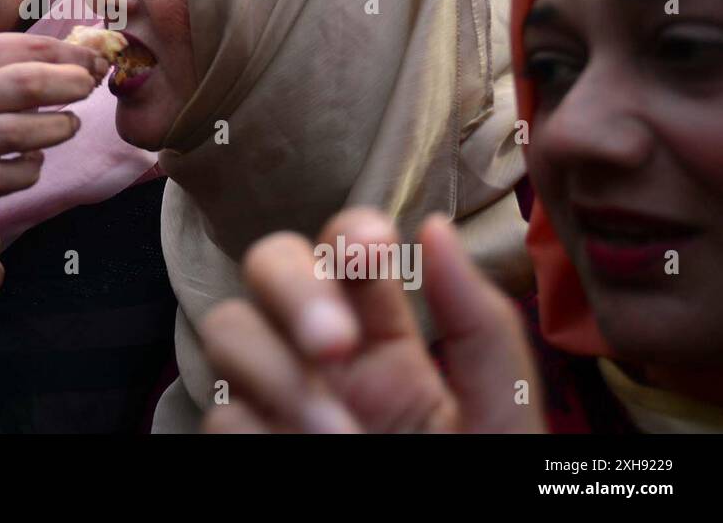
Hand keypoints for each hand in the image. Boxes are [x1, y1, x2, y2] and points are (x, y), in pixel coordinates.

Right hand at [0, 32, 107, 203]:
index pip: (26, 48)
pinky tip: (32, 159)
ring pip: (26, 134)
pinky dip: (31, 169)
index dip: (70, 54)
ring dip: (60, 128)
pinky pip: (9, 178)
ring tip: (67, 124)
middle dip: (74, 84)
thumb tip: (62, 55)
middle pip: (31, 85)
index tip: (93, 60)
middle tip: (89, 87)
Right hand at [198, 207, 542, 432]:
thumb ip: (479, 328)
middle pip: (268, 264)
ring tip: (339, 435)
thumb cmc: (469, 494)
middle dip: (293, 286)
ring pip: (227, 328)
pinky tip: (306, 457)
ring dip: (279, 372)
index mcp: (386, 347)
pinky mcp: (245, 446)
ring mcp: (274, 404)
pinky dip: (262, 434)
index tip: (373, 248)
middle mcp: (320, 364)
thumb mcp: (500, 419)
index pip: (346, 252)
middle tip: (337, 345)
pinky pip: (223, 414)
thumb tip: (436, 229)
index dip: (348, 232)